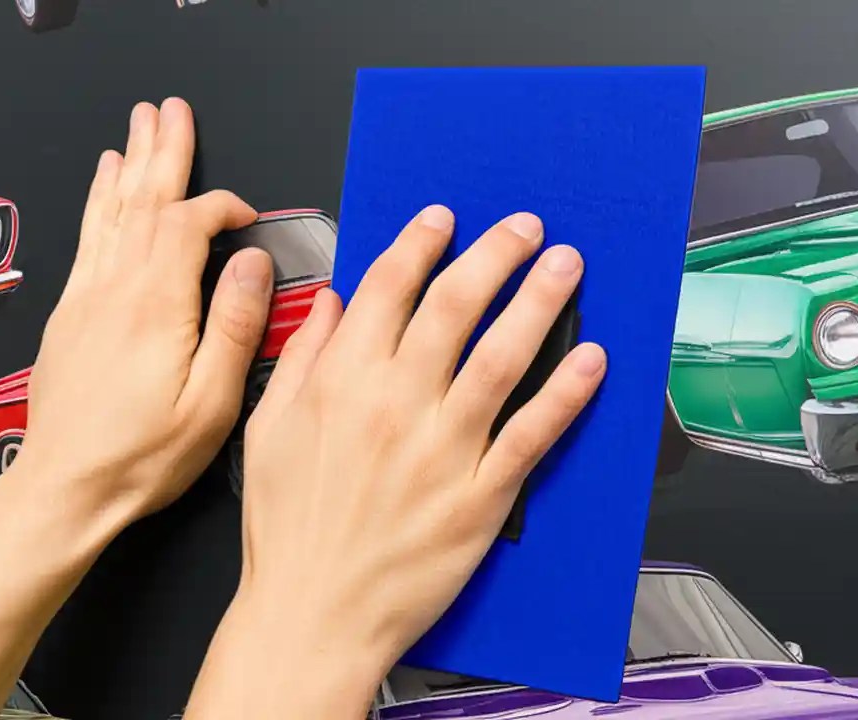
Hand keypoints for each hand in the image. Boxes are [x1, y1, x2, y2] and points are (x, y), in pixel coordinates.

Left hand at [9, 97, 274, 518]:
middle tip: (171, 110)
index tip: (246, 215)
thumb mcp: (212, 404)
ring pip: (111, 212)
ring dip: (128, 164)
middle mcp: (116, 290)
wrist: (64, 488)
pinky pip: (86, 239)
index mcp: (157, 306)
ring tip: (138, 124)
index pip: (189, 224)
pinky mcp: (69, 315)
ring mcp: (86, 298)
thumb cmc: (141, 458)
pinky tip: (101, 184)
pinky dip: (96, 203)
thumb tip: (253, 263)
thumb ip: (236, 325)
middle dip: (162, 151)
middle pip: (143, 201)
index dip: (221, 206)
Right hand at [187, 207, 605, 718]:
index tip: (443, 219)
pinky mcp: (480, 496)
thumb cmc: (287, 528)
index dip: (420, 243)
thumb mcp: (268, 430)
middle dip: (495, 254)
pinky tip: (590, 359)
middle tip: (524, 227)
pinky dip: (565, 392)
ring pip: (502, 355)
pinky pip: (532, 432)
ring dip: (539, 301)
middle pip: (454, 306)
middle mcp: (395, 404)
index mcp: (340, 383)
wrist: (312, 613)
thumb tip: (333, 303)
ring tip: (565, 266)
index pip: (388, 288)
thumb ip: (303, 357)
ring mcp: (442, 449)